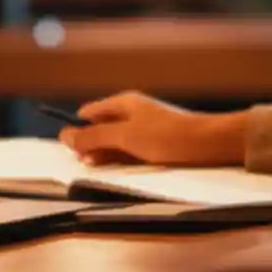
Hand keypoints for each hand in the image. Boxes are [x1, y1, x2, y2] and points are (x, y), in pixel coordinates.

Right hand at [57, 91, 247, 166]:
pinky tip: (118, 168)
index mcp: (123, 103)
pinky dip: (120, 158)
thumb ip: (94, 137)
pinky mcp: (154, 144)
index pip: (90, 112)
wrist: (206, 143)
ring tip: (97, 167)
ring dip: (104, 154)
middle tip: (83, 162)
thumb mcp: (124, 137)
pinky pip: (129, 150)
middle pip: (101, 127)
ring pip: (115, 141)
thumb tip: (66, 136)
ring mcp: (143, 128)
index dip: (76, 128)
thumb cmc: (166, 136)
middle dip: (90, 144)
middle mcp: (131, 113)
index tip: (66, 147)